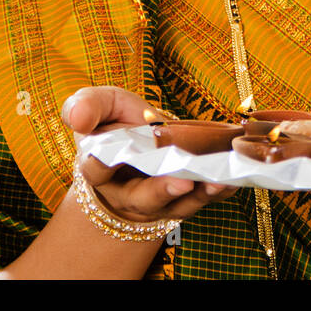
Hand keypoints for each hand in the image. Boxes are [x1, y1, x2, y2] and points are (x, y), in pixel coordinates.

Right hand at [61, 86, 237, 226]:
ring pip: (177, 204)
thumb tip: (77, 116)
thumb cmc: (116, 123)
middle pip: (143, 197)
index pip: (97, 171)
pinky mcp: (187, 199)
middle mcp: (129, 191)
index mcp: (101, 168)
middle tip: (181, 183)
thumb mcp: (101, 105)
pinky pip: (204, 200)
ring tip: (217, 181)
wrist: (138, 144)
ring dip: (198, 195)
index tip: (108, 158)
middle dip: (162, 191)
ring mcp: (160, 200)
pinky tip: (234, 179)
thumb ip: (87, 106)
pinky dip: (219, 192)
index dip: (101, 164)